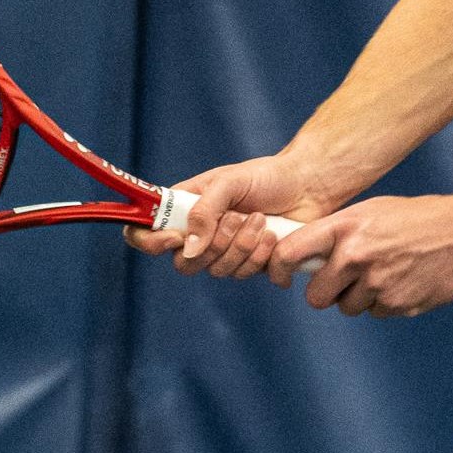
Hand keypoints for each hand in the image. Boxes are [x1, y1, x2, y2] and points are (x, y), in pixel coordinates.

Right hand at [123, 154, 327, 278]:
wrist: (308, 186)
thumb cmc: (265, 177)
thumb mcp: (229, 182)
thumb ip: (204, 211)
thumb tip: (188, 247)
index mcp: (184, 209)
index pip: (145, 234)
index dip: (150, 243)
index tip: (174, 238)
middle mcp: (199, 234)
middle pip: (184, 265)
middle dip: (214, 245)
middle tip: (237, 218)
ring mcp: (225, 252)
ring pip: (218, 271)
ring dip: (243, 245)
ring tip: (262, 220)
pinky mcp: (251, 265)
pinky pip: (246, 275)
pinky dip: (262, 256)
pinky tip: (274, 235)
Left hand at [270, 194, 452, 318]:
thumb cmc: (416, 218)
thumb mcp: (371, 211)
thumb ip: (338, 232)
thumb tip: (305, 255)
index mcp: (346, 227)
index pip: (292, 253)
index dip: (277, 269)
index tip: (280, 276)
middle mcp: (356, 256)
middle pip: (316, 297)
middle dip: (326, 293)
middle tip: (344, 280)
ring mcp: (377, 284)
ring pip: (348, 308)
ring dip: (360, 297)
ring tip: (384, 273)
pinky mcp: (397, 305)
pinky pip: (377, 313)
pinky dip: (386, 302)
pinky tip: (403, 280)